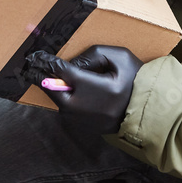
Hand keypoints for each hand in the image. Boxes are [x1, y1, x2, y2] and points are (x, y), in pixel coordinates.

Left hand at [25, 46, 142, 133]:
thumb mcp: (119, 57)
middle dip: (41, 77)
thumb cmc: (136, 79)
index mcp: (93, 87)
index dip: (46, 62)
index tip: (35, 56)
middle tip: (32, 66)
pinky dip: (64, 98)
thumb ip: (92, 55)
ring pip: (58, 100)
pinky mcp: (84, 127)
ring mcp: (82, 119)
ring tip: (49, 75)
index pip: (61, 71)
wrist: (148, 111)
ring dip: (54, 88)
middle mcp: (83, 106)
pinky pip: (67, 110)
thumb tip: (70, 65)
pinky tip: (68, 89)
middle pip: (52, 89)